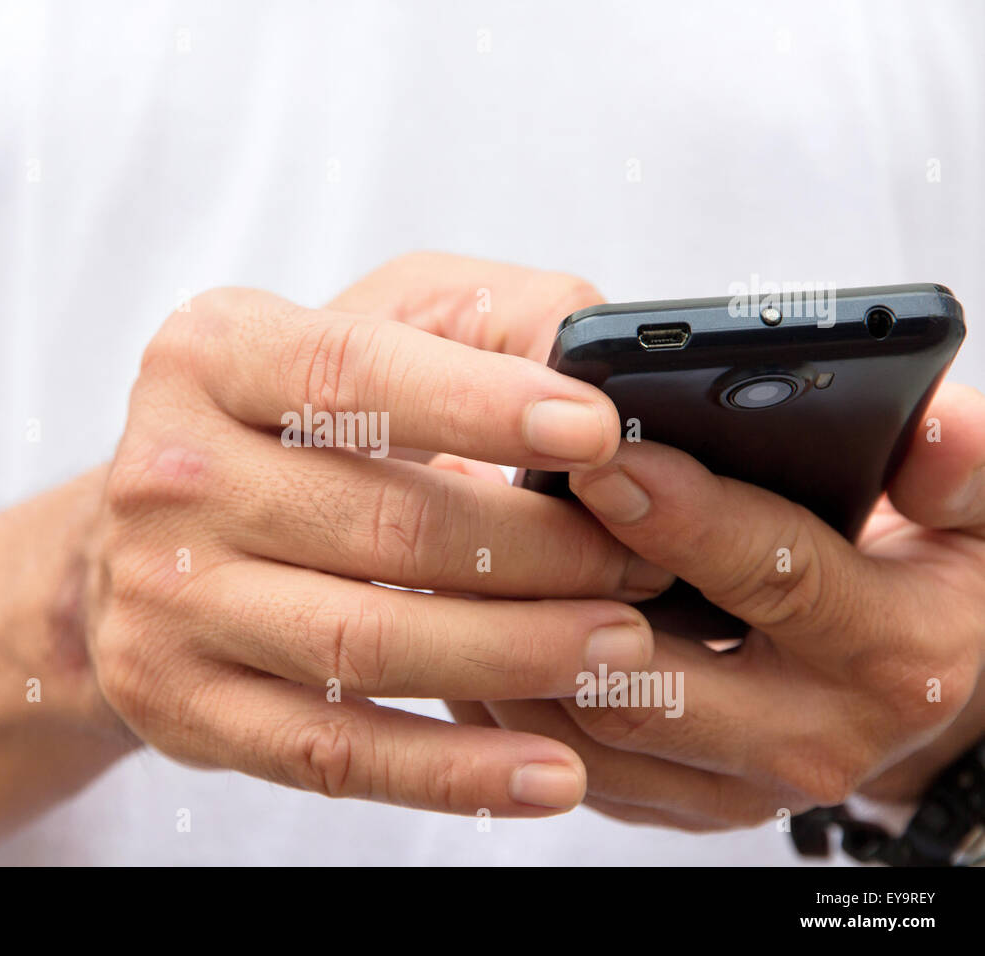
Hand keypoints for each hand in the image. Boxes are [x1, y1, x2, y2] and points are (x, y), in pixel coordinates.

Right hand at [83, 271, 672, 815]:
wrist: (148, 544)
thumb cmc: (287, 425)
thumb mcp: (361, 329)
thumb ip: (479, 320)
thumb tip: (594, 347)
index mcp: (210, 356)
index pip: (354, 373)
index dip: (480, 404)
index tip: (596, 432)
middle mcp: (169, 474)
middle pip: (381, 523)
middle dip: (540, 550)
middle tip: (643, 561)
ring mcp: (166, 600)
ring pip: (367, 643)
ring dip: (516, 655)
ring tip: (621, 650)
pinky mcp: (181, 704)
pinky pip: (336, 751)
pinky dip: (452, 772)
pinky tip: (546, 773)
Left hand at [459, 383, 984, 829]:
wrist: (917, 692)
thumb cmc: (930, 580)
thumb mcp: (971, 517)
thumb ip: (957, 466)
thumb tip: (934, 431)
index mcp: (888, 650)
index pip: (772, 576)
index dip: (681, 512)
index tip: (599, 457)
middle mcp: (808, 737)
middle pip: (649, 679)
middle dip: (559, 590)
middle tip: (483, 504)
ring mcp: (732, 785)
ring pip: (584, 728)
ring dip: (509, 639)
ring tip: (454, 546)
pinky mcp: (674, 801)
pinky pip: (562, 756)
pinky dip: (504, 685)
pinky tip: (471, 608)